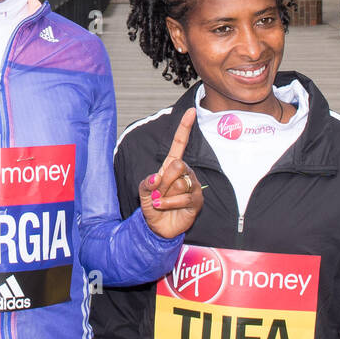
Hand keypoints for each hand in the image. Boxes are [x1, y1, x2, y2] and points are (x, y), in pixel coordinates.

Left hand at [139, 107, 203, 238]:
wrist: (158, 227)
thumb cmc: (152, 205)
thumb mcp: (143, 192)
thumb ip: (146, 182)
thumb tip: (156, 177)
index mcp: (171, 165)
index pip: (180, 143)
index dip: (185, 127)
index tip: (191, 111)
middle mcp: (185, 173)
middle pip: (178, 165)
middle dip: (163, 180)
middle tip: (157, 192)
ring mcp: (192, 186)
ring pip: (179, 183)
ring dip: (164, 195)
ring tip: (161, 202)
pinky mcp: (196, 201)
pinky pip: (182, 198)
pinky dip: (168, 203)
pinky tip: (163, 207)